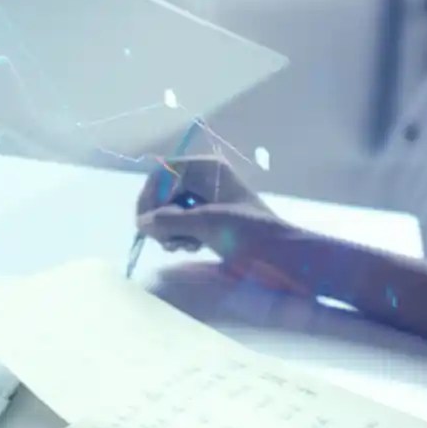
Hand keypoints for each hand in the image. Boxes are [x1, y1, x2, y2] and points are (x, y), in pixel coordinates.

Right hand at [135, 155, 315, 294]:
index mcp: (207, 169)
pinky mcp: (211, 218)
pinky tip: (193, 247)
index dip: (150, 198)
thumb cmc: (251, 236)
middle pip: (163, 192)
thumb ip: (170, 221)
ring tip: (184, 246)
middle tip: (167, 241)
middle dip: (160, 217)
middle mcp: (205, 178)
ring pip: (169, 209)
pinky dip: (180, 235)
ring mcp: (208, 198)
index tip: (146, 225)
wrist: (285, 259)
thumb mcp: (207, 225)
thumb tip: (141, 223)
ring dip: (170, 229)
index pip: (161, 174)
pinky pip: (182, 221)